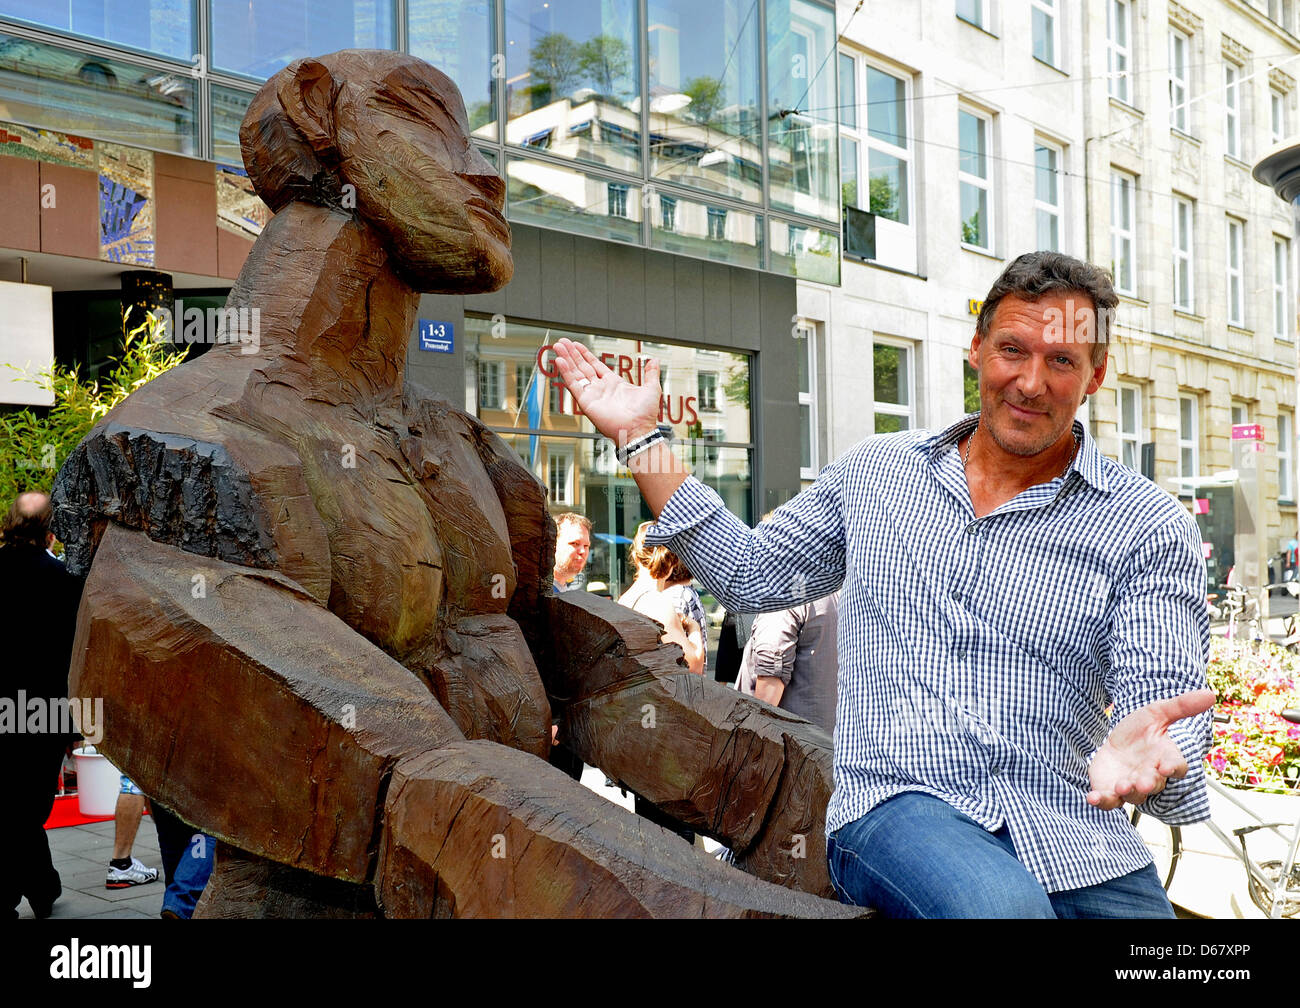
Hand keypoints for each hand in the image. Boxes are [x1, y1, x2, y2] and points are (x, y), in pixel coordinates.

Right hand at [552, 338, 660, 443]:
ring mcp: (592, 395)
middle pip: (582, 367)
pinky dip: (566, 372)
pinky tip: (560, 360)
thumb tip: (655, 360)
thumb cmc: (645, 415)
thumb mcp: (651, 388)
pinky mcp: (586, 402)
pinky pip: (573, 385)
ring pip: (575, 373)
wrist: (638, 430)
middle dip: (572, 354)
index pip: (595, 365)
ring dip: (566, 359)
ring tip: (558, 346)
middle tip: (563, 342)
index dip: (586, 354)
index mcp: (614, 384)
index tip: (577, 345)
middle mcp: (601, 388)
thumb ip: (651, 373)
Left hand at [1086, 689, 1214, 809]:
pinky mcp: (1109, 791)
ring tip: (1121, 787)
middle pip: (1154, 783)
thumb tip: (1210, 693)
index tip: (1167, 766)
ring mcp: (1130, 786)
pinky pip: (1108, 801)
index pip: (1176, 766)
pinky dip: (1101, 801)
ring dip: (1127, 792)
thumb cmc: (1141, 731)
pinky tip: (1092, 798)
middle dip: (1148, 783)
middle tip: (1143, 782)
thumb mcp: (1157, 712)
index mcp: (1165, 759)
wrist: (1117, 742)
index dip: (1173, 767)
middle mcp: (1150, 776)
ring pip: (1132, 795)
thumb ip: (1181, 706)